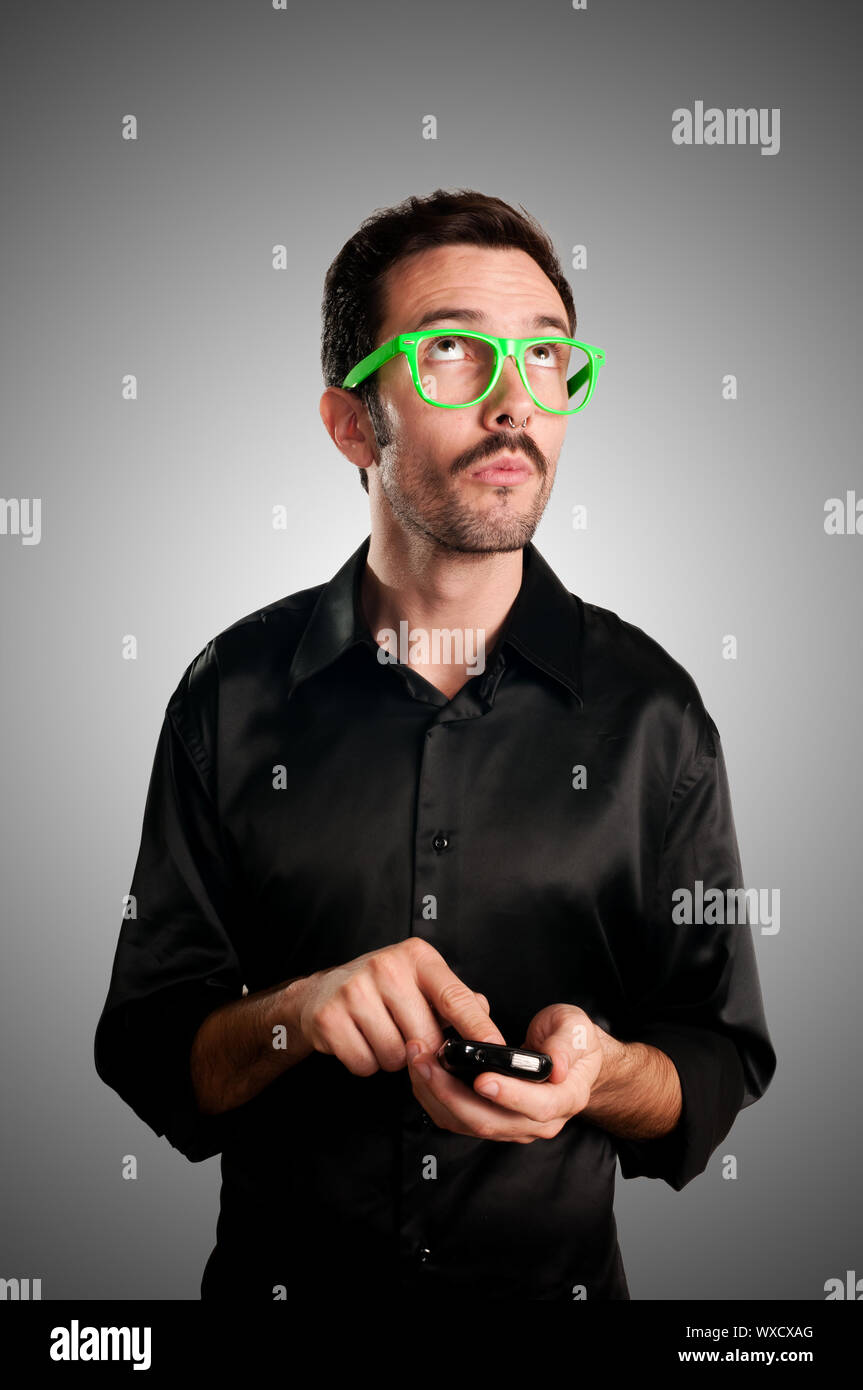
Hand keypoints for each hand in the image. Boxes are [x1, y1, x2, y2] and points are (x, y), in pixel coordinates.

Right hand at [295, 936, 503, 1074]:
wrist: (320, 992)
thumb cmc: (380, 988)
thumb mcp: (420, 980)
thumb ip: (455, 998)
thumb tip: (484, 1014)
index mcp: (417, 956)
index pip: (456, 997)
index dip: (478, 1028)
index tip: (495, 1050)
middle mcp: (386, 967)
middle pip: (426, 1037)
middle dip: (422, 1050)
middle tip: (407, 1034)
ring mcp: (355, 990)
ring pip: (395, 1056)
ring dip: (391, 1058)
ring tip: (380, 1033)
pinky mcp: (329, 1016)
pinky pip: (364, 1064)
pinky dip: (366, 1063)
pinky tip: (360, 1040)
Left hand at [406, 1003, 603, 1142]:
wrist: (567, 1058)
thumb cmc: (572, 1041)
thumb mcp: (576, 1029)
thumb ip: (566, 1044)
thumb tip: (557, 1065)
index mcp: (565, 1099)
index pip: (537, 1106)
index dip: (509, 1095)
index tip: (481, 1078)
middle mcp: (538, 1121)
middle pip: (491, 1122)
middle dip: (452, 1093)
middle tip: (428, 1062)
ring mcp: (513, 1126)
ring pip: (468, 1124)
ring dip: (437, 1095)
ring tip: (418, 1062)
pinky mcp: (491, 1121)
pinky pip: (458, 1120)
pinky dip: (436, 1098)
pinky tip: (423, 1072)